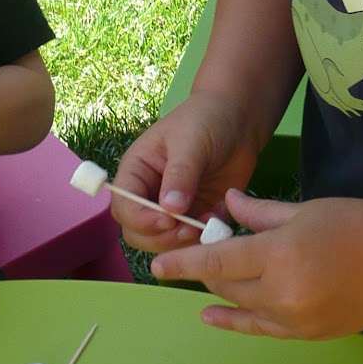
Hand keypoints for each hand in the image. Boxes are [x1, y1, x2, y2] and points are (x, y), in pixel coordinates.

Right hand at [112, 93, 260, 252]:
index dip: (141, 219)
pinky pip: (194, 241)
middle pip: (137, 233)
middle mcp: (149, 195)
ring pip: (164, 243)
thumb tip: (170, 209)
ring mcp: (172, 209)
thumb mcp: (192, 141)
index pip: (123, 206)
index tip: (169, 219)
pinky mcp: (196, 217)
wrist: (239, 120)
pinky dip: (206, 238)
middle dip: (161, 237)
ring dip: (184, 243)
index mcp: (137, 172)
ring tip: (208, 223)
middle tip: (189, 230)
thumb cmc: (206, 120)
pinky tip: (219, 217)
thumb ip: (181, 174)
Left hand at [150, 190, 362, 338]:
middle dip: (205, 270)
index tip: (157, 266)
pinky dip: (234, 321)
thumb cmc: (356, 224)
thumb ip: (260, 213)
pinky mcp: (306, 335)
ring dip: (219, 291)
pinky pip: (260, 328)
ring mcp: (294, 319)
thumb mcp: (303, 210)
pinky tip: (212, 314)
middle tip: (191, 255)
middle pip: (226, 284)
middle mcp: (282, 292)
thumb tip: (226, 204)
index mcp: (280, 254)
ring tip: (202, 279)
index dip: (185, 263)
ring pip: (240, 306)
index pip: (219, 260)